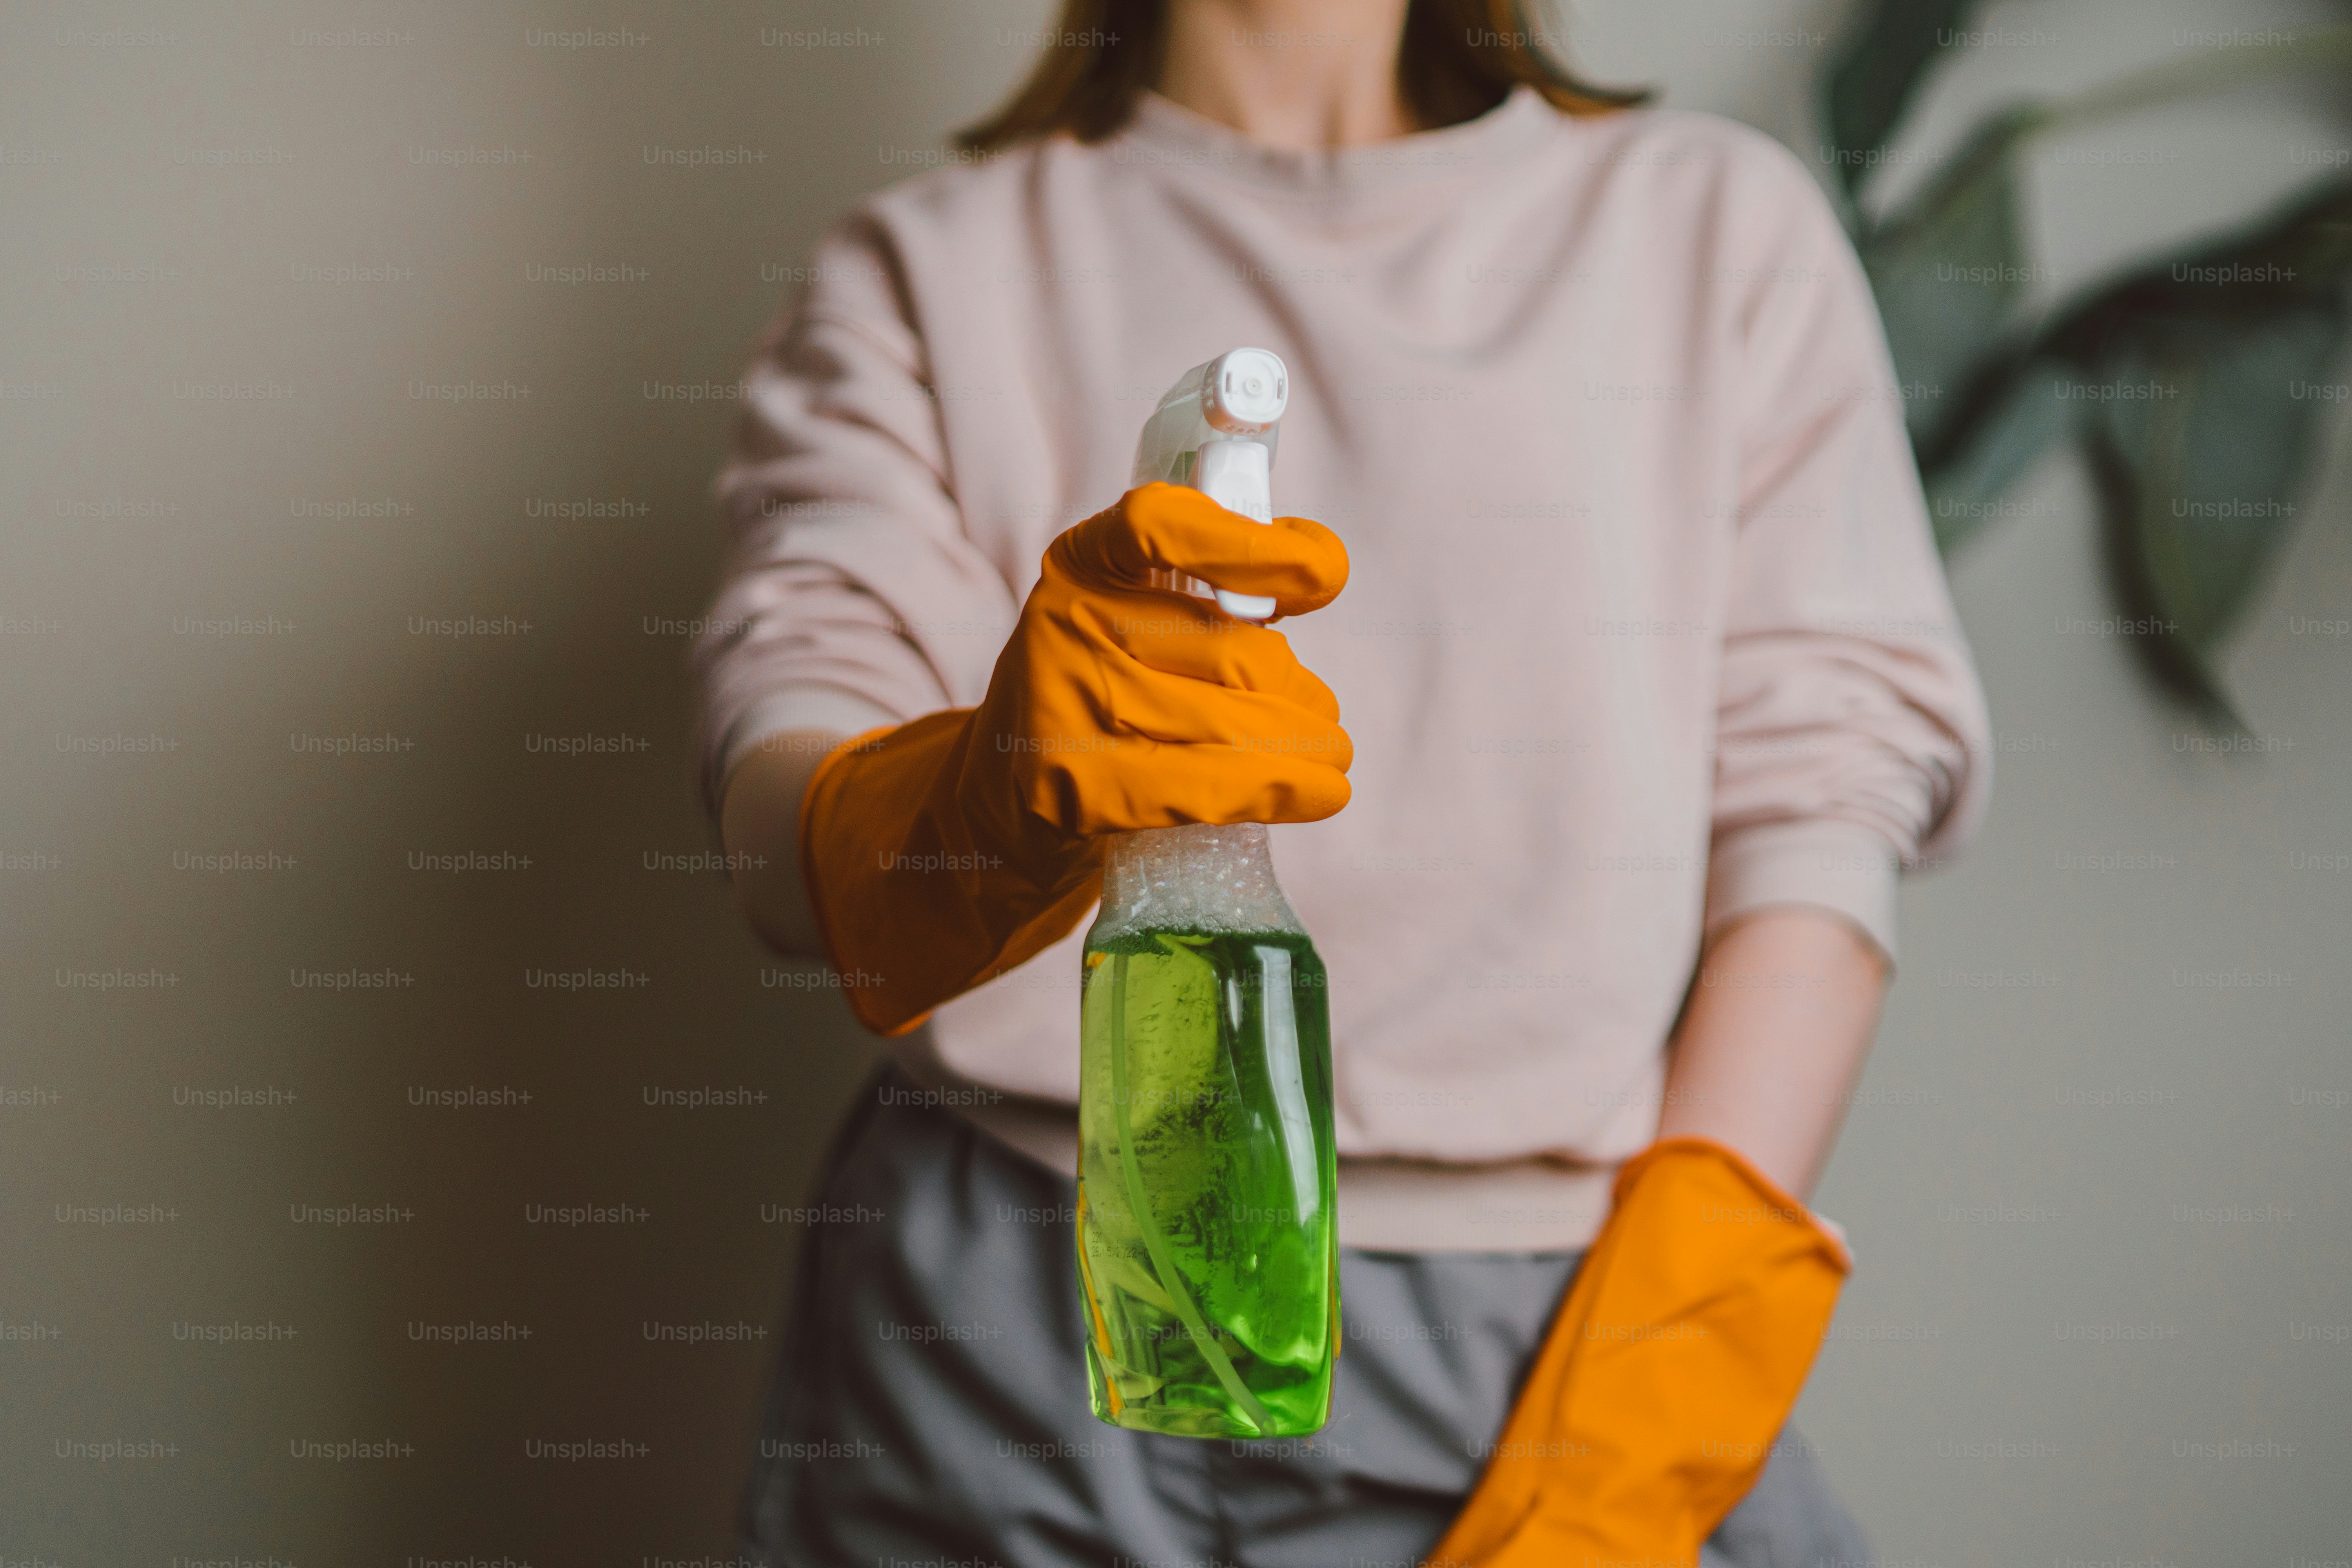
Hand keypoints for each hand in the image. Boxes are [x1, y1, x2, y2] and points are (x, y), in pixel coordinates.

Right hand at [791, 483, 1349, 1033]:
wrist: (997, 794)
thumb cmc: (1097, 690)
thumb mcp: (1126, 614)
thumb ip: (1202, 586)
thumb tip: (1314, 567)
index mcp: (1080, 563)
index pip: (1164, 526)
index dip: (1254, 545)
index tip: (1324, 571)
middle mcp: (1064, 625)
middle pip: (1231, 649)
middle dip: (1295, 689)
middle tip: (1319, 713)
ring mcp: (1065, 708)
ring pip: (1234, 723)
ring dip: (1305, 743)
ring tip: (1328, 754)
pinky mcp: (1077, 789)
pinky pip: (1207, 788)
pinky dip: (1281, 790)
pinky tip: (1320, 793)